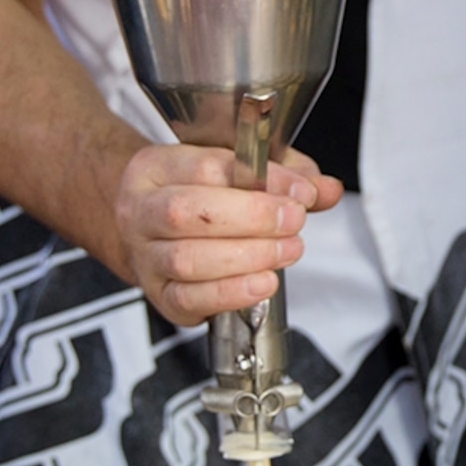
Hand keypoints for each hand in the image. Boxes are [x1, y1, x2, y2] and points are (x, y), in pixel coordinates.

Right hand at [115, 143, 342, 324]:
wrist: (152, 230)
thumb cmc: (197, 194)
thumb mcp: (238, 170)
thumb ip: (285, 176)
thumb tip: (325, 189)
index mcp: (155, 167)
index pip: (206, 166)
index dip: (261, 179)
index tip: (301, 192)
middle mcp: (141, 211)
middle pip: (187, 213)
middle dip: (252, 218)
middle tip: (293, 223)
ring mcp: (144, 256)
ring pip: (186, 259)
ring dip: (248, 257)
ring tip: (287, 251)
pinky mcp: (158, 295)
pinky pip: (188, 299)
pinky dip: (230, 294)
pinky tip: (263, 284)